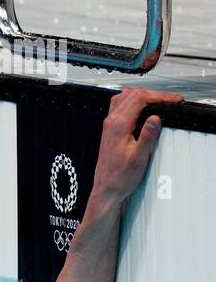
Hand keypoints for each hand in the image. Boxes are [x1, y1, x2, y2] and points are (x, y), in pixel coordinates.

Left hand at [88, 87, 182, 206]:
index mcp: (118, 126)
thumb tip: (156, 117)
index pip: (139, 99)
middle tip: (171, 100)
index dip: (159, 96)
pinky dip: (134, 101)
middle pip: (132, 94)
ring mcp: (109, 124)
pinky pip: (120, 106)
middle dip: (154, 94)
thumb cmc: (121, 176)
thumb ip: (147, 136)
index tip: (174, 100)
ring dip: (143, 95)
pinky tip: (144, 108)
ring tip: (160, 102)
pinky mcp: (110, 129)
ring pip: (124, 97)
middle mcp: (111, 122)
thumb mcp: (139, 158)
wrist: (106, 187)